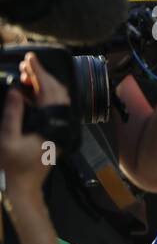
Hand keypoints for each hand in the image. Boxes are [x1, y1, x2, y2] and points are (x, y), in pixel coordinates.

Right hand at [0, 53, 69, 194]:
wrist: (25, 185)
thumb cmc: (14, 164)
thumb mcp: (7, 138)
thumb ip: (13, 114)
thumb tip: (16, 91)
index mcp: (51, 125)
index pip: (49, 92)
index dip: (39, 73)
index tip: (30, 58)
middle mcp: (61, 124)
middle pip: (57, 92)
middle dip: (42, 75)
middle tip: (26, 63)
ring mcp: (61, 127)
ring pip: (58, 98)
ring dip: (43, 84)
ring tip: (26, 74)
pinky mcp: (57, 130)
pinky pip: (55, 107)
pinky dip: (44, 95)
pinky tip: (31, 89)